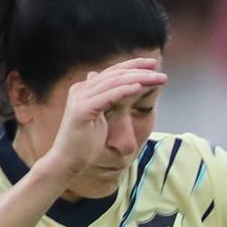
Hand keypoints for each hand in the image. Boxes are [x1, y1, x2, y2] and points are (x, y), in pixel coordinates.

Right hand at [35, 59, 165, 186]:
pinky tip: (139, 87)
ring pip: (114, 82)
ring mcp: (79, 98)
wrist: (66, 162)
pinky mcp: (81, 110)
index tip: (153, 64)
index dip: (133, 65)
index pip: (112, 71)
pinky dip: (124, 91)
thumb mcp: (103, 119)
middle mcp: (80, 89)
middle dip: (140, 71)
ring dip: (138, 79)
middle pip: (115, 74)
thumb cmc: (85, 144)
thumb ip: (112, 102)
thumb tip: (126, 90)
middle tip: (161, 72)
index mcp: (84, 89)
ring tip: (157, 79)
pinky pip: (107, 97)